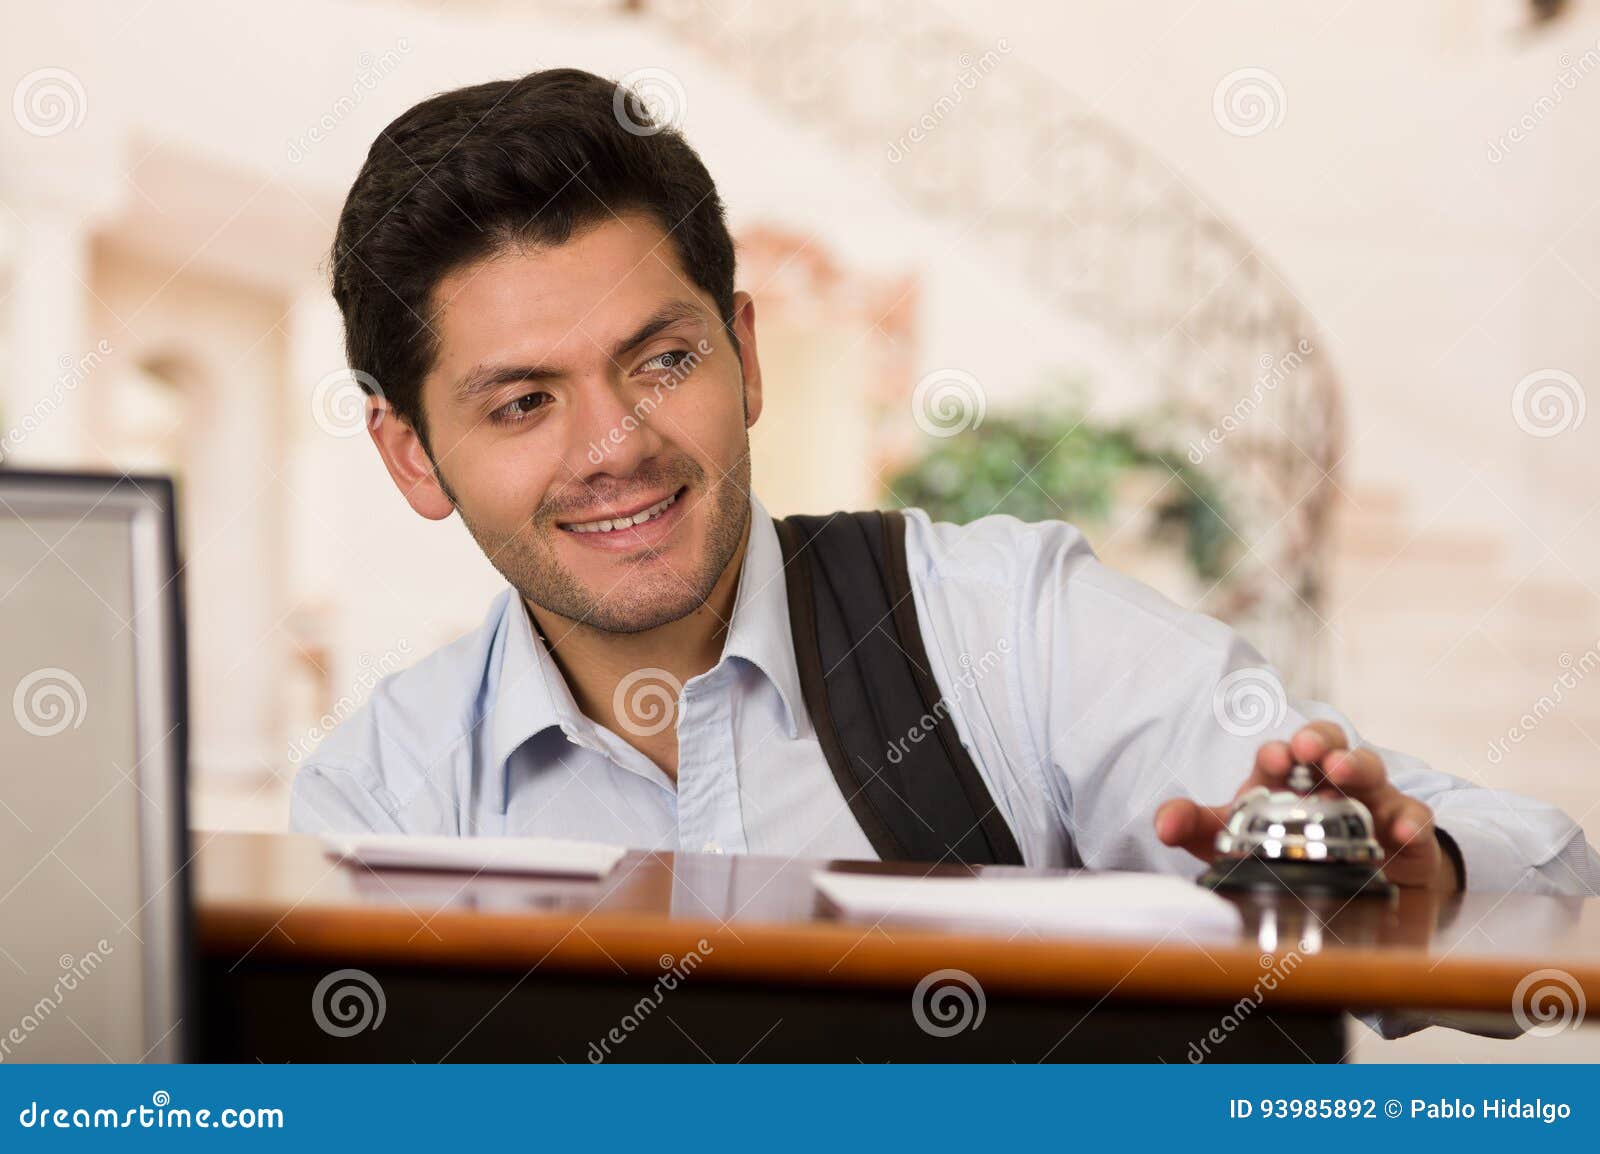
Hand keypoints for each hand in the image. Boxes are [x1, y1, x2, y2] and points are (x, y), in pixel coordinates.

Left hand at [1153, 721, 1459, 889]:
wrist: (1353, 894)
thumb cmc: (1286, 852)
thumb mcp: (1235, 844)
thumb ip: (1198, 828)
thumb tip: (1164, 824)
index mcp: (1286, 780)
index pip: (1280, 755)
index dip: (1277, 753)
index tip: (1273, 760)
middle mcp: (1329, 782)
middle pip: (1329, 745)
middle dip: (1319, 739)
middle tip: (1307, 748)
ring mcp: (1371, 804)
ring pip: (1372, 773)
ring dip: (1359, 765)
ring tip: (1343, 770)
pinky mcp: (1407, 836)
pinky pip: (1414, 821)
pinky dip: (1410, 822)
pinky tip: (1400, 831)